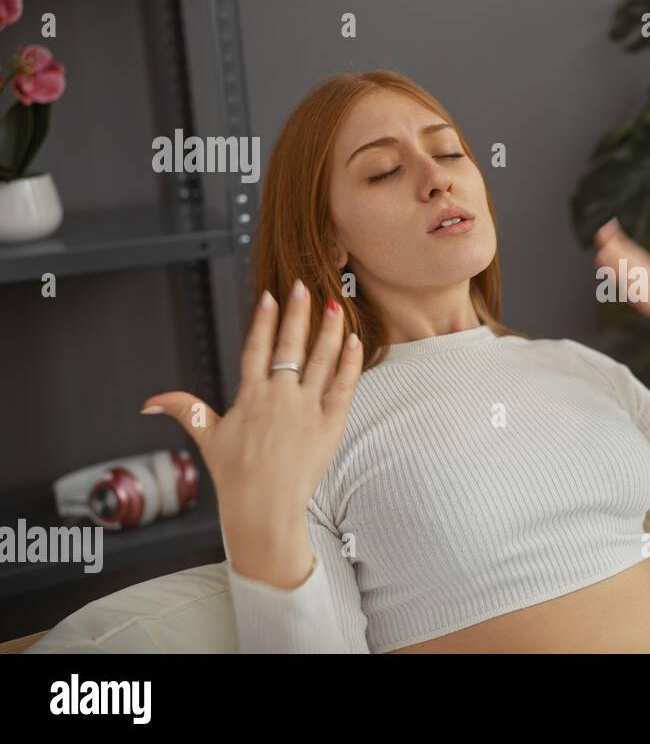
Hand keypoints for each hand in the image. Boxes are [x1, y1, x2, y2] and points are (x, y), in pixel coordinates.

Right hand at [138, 279, 363, 584]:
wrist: (264, 508)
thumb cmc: (236, 476)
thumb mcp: (207, 438)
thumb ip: (186, 409)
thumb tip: (151, 400)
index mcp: (250, 396)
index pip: (257, 348)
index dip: (264, 320)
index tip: (270, 297)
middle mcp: (279, 396)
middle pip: (291, 345)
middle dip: (298, 313)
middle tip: (305, 287)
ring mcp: (307, 408)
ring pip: (321, 359)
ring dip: (329, 330)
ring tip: (336, 305)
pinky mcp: (330, 423)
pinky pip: (343, 385)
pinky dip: (349, 362)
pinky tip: (353, 341)